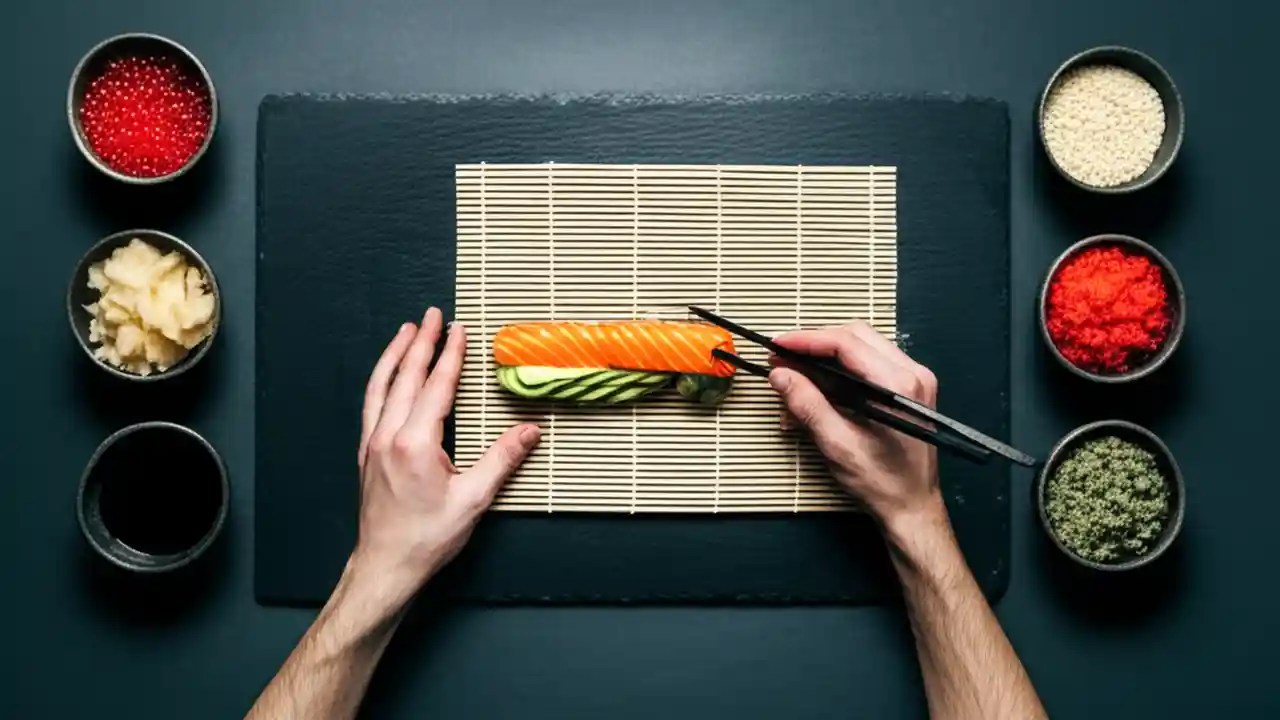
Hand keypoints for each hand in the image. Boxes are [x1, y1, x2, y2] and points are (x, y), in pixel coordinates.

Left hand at [351, 307, 540, 600]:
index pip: (437, 387)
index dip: (450, 355)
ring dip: (396, 355)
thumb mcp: (473, 500)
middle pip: (407, 377)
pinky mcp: (367, 454)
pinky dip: (381, 380)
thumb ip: (501, 460)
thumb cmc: (427, 538)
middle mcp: (389, 436)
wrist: (385, 566)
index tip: (459, 329)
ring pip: (382, 386)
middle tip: (432, 314)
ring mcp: (373, 444)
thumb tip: (530, 431)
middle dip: (421, 342)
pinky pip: (372, 404)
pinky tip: (388, 375)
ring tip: (407, 330)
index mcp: (415, 444)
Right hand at [768, 321, 940, 528]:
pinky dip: (842, 368)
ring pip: (863, 345)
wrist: (913, 507)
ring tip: (797, 372)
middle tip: (783, 357)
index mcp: (898, 385)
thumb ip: (807, 404)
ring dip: (827, 354)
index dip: (806, 340)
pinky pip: (872, 362)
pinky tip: (820, 385)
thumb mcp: (837, 445)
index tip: (778, 345)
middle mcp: (913, 374)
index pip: (846, 343)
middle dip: (815, 343)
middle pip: (856, 336)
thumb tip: (780, 375)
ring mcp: (915, 379)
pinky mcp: (910, 388)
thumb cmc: (882, 483)